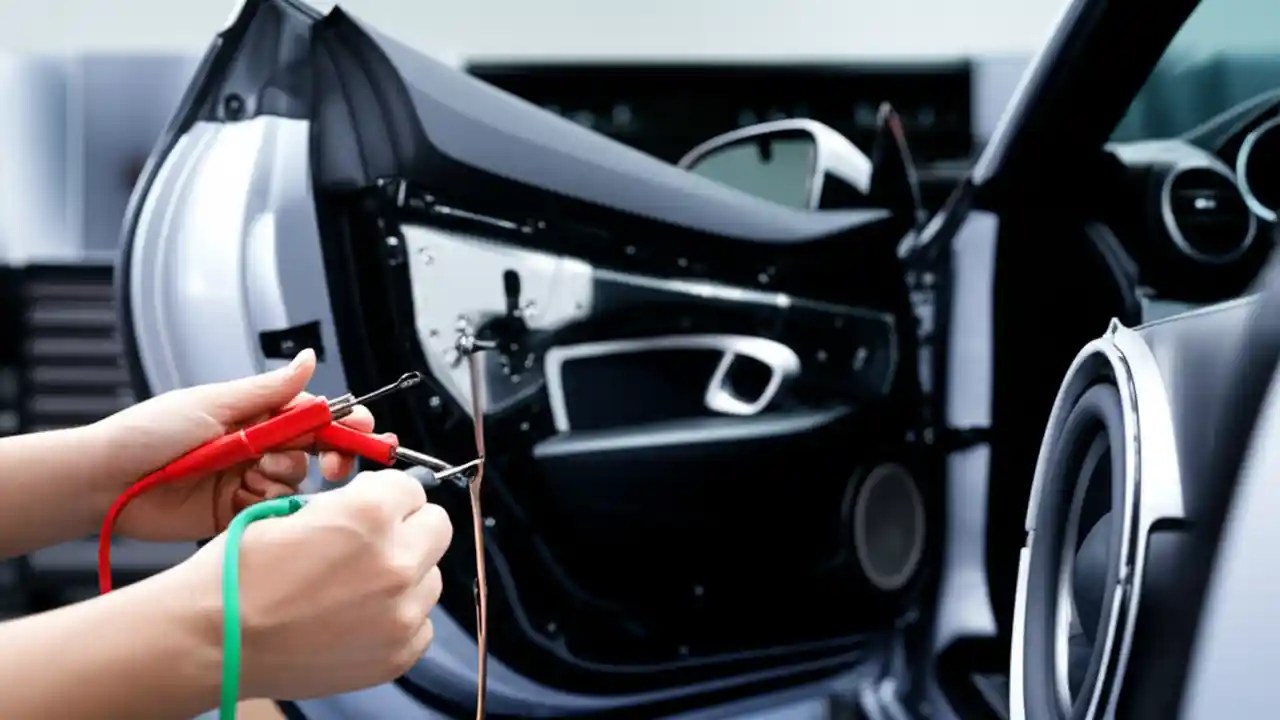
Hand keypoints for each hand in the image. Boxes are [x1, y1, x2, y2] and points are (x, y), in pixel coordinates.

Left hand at [91, 349, 393, 540]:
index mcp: (257, 415)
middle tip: (334, 465)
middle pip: (318, 450)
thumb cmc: (148, 434)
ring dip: (285, 476)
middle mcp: (259, 447)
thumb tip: (309, 359)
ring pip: (299, 481)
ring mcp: (249, 481)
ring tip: (253, 473)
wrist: (106, 482)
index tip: (363, 432)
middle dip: (333, 455)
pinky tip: (247, 496)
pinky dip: (270, 504)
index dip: (345, 423)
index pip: (316, 415)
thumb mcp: (213, 403)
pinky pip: (275, 511)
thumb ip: (269, 389)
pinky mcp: (239, 515)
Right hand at [174, 469, 451, 699]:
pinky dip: (398, 620)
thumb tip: (381, 505)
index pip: (412, 489)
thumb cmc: (240, 572)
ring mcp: (403, 613)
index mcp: (370, 514)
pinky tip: (356, 620)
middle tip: (372, 544)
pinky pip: (421, 624)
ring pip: (430, 578)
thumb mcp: (295, 511)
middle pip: (436, 528)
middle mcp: (396, 561)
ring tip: (355, 588)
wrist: (213, 640)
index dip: (388, 496)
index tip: (372, 507)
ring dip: (404, 576)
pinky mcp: (399, 653)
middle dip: (408, 529)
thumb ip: (351, 505)